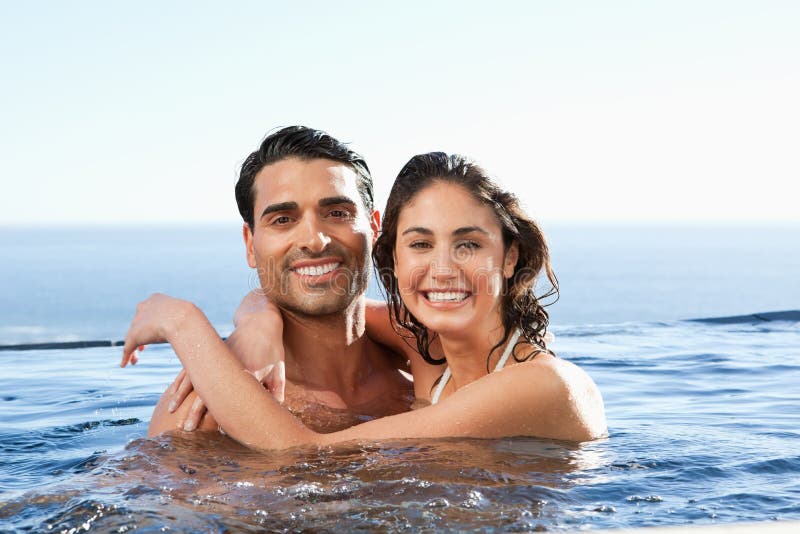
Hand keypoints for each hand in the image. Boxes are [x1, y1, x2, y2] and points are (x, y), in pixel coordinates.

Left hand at [122, 293, 193, 366]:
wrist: (182, 318)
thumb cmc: (189, 317)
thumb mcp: (185, 318)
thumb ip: (183, 323)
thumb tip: (193, 330)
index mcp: (156, 299)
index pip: (148, 313)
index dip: (149, 324)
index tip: (154, 334)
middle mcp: (144, 307)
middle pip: (137, 324)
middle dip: (140, 336)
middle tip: (143, 348)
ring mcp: (138, 321)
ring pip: (132, 336)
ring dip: (133, 349)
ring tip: (135, 359)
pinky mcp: (134, 335)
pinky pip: (128, 347)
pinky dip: (127, 356)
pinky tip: (126, 364)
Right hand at [168, 360, 285, 430]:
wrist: (260, 322)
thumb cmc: (271, 349)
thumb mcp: (278, 369)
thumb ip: (276, 389)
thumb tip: (277, 408)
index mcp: (247, 372)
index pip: (233, 398)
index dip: (224, 415)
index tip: (217, 431)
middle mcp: (228, 366)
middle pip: (209, 391)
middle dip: (196, 411)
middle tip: (187, 428)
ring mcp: (216, 358)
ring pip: (194, 379)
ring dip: (181, 396)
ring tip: (171, 412)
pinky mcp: (210, 352)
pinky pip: (190, 369)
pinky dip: (180, 381)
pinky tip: (172, 394)